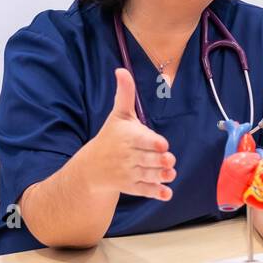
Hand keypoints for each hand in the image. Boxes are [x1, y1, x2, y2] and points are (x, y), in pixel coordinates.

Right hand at [83, 68, 177, 200]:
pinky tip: (166, 194)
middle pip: (147, 159)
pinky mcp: (132, 187)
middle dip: (160, 161)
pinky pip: (145, 191)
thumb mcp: (118, 115)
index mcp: (126, 137)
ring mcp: (129, 173)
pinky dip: (156, 193)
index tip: (163, 145)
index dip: (152, 143)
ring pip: (148, 175)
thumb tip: (121, 69)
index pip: (141, 140)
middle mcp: (127, 156)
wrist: (91, 168)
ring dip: (161, 176)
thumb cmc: (110, 137)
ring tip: (171, 173)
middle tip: (170, 160)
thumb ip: (125, 94)